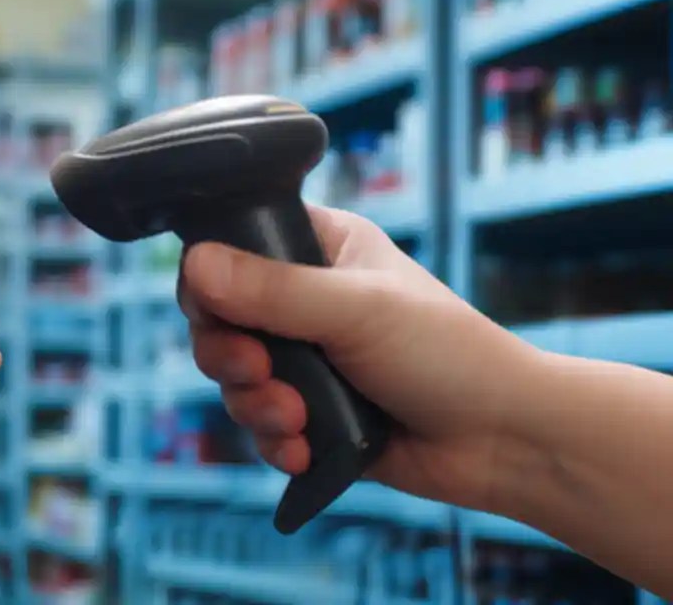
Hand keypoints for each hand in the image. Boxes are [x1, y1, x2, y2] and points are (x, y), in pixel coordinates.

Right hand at [179, 205, 538, 511]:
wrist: (504, 441)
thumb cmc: (447, 354)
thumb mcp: (356, 310)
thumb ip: (273, 290)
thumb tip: (195, 265)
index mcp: (319, 249)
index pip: (231, 248)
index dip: (209, 284)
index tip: (216, 315)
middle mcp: (305, 299)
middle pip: (218, 321)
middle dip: (231, 357)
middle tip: (258, 372)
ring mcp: (306, 359)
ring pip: (234, 380)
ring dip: (255, 407)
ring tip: (298, 421)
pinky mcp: (311, 414)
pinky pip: (260, 427)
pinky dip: (275, 442)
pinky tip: (306, 451)